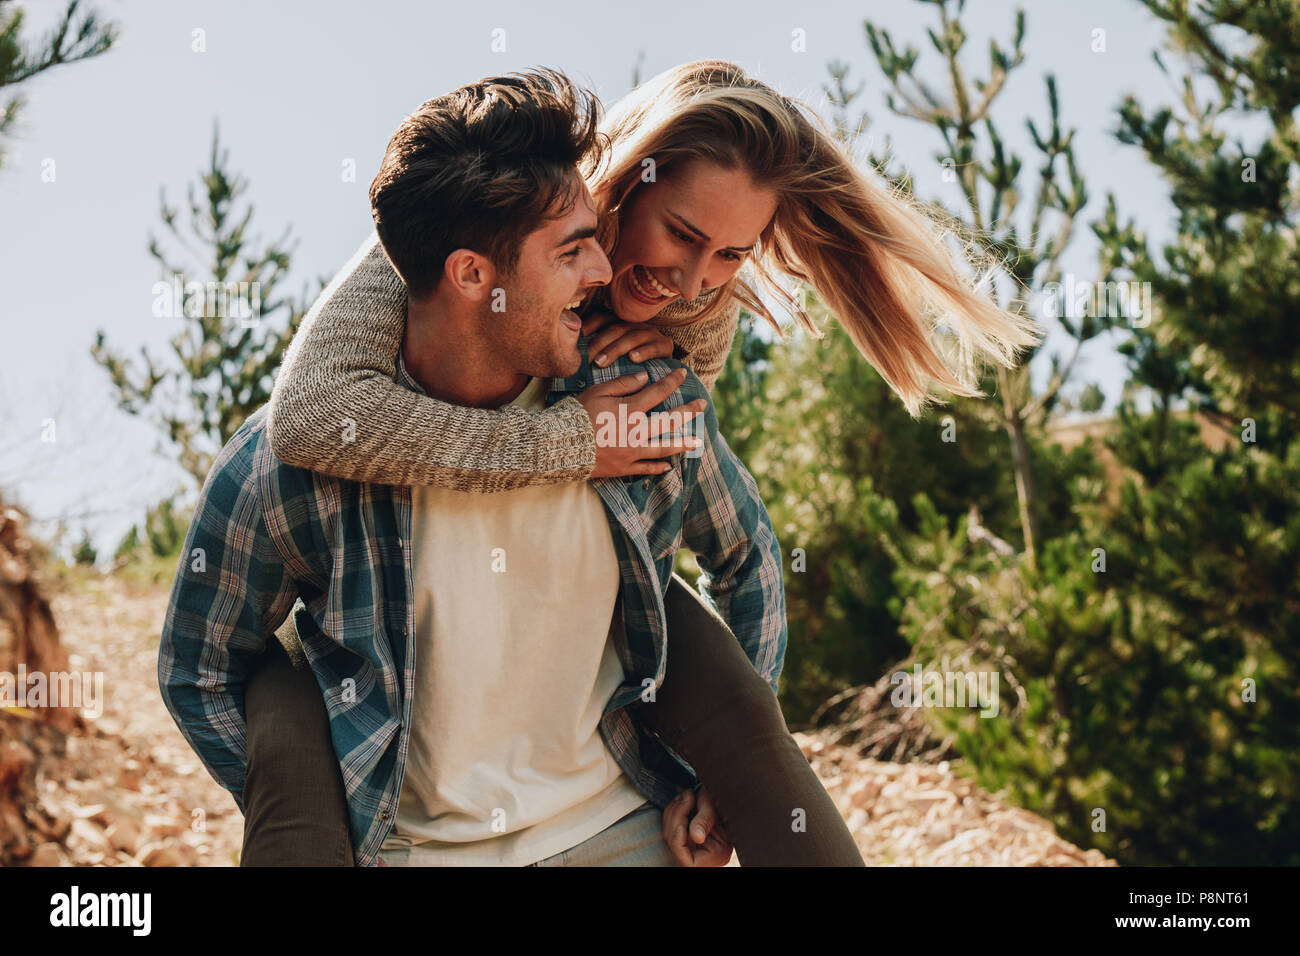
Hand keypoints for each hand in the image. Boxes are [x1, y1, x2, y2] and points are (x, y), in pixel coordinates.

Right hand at [577, 369, 706, 478]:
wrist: (562, 445)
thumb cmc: (577, 415)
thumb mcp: (598, 392)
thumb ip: (623, 384)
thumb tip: (644, 377)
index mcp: (631, 410)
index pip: (658, 392)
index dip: (672, 381)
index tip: (683, 374)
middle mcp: (637, 431)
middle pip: (669, 420)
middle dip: (688, 411)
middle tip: (703, 404)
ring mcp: (632, 451)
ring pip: (664, 448)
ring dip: (682, 444)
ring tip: (697, 442)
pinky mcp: (624, 467)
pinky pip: (646, 469)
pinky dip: (658, 468)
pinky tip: (669, 467)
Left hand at [582, 309, 675, 366]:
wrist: (663, 374)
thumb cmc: (630, 368)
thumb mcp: (611, 357)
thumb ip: (596, 351)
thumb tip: (570, 352)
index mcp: (621, 323)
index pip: (601, 318)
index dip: (588, 326)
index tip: (575, 339)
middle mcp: (635, 325)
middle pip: (614, 329)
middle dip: (598, 344)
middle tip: (585, 359)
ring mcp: (651, 334)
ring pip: (631, 337)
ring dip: (615, 350)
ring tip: (601, 362)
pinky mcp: (665, 345)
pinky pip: (654, 347)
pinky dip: (643, 352)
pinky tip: (633, 358)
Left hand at [662, 786, 732, 866]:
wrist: (724, 790)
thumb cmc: (723, 798)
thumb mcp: (716, 807)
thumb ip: (705, 821)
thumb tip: (696, 837)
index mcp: (717, 854)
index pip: (689, 863)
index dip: (679, 844)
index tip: (681, 825)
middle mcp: (704, 854)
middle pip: (676, 847)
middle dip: (676, 820)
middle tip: (687, 798)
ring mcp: (694, 846)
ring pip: (669, 835)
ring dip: (673, 812)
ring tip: (687, 796)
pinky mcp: (686, 836)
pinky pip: (670, 827)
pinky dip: (673, 812)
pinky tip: (683, 800)